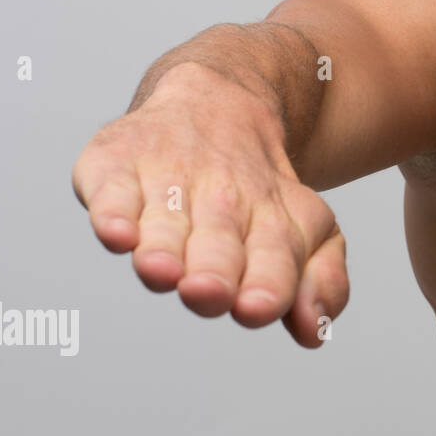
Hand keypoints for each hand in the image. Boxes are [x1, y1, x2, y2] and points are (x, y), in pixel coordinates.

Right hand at [71, 62, 348, 347]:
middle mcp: (223, 197)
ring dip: (163, 246)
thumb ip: (322, 283)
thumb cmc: (258, 192)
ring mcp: (168, 177)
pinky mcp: (118, 162)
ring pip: (166, 220)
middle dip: (213, 269)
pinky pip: (113, 188)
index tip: (257, 308)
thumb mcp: (307, 231)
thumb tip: (315, 331)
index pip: (276, 255)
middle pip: (220, 240)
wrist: (216, 103)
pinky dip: (113, 211)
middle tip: (208, 293)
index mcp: (274, 222)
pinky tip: (118, 233)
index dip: (268, 284)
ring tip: (161, 271)